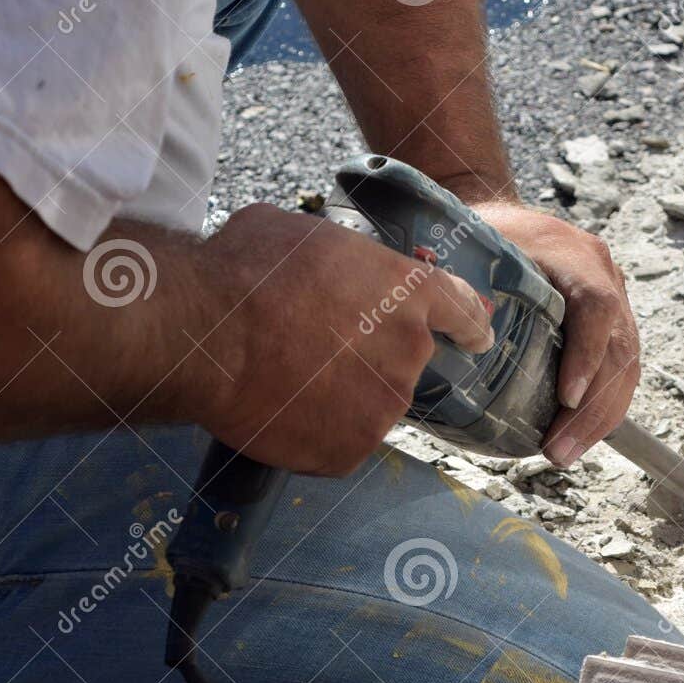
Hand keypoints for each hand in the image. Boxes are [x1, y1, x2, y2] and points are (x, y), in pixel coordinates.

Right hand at [191, 204, 492, 476]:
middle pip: (400, 361)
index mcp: (407, 291)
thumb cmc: (246, 271)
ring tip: (287, 378)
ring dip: (340, 397)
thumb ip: (340, 261)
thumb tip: (328, 270)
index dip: (468, 324)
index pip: (460, 310)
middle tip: (312, 351)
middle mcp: (408, 350)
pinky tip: (281, 411)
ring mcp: (384, 405)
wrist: (207, 331)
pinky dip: (313, 435)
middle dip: (366, 359)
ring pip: (369, 404)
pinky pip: (338, 443)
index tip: (476, 337)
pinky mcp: (351, 448)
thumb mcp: (303, 234)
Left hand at [472, 201, 639, 465]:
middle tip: (556, 450)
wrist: (508, 216)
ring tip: (563, 454)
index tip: (567, 397)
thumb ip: (468, 287)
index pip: (596, 307)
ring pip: (626, 366)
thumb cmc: (485, 233)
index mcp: (576, 256)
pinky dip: (601, 409)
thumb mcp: (474, 248)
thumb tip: (446, 338)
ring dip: (599, 418)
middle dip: (591, 408)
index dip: (587, 354)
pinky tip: (576, 439)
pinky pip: (619, 370)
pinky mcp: (612, 324)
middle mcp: (607, 277)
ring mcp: (616, 300)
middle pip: (618, 348)